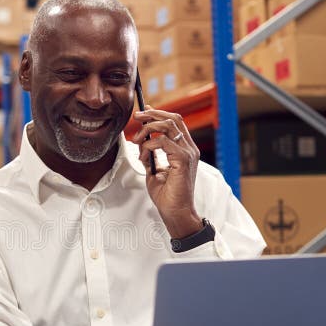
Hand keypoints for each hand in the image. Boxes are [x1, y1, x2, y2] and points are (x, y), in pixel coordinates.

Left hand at [132, 106, 201, 238]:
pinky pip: (162, 142)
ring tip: (136, 141)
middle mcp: (189, 148)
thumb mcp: (155, 171)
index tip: (143, 113)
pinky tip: (143, 158)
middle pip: (173, 118)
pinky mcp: (183, 160)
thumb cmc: (167, 195)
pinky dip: (148, 146)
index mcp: (185, 149)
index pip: (175, 122)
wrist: (175, 212)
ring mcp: (188, 153)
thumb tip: (141, 142)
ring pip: (167, 126)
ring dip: (147, 129)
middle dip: (152, 114)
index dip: (159, 113)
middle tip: (136, 117)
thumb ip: (150, 156)